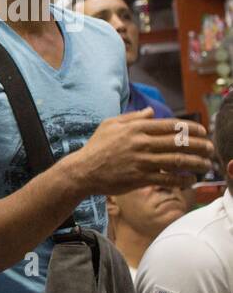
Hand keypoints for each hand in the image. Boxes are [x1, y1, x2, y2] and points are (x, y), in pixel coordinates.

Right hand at [63, 110, 213, 195]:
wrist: (82, 171)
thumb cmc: (95, 147)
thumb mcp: (110, 124)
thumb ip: (133, 117)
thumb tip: (152, 111)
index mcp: (137, 128)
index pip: (172, 126)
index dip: (192, 129)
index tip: (203, 132)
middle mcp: (141, 143)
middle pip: (179, 142)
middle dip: (200, 145)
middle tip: (210, 149)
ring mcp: (141, 161)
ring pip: (177, 161)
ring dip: (196, 163)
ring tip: (206, 165)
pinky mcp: (140, 178)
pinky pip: (167, 179)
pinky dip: (182, 180)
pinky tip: (190, 181)